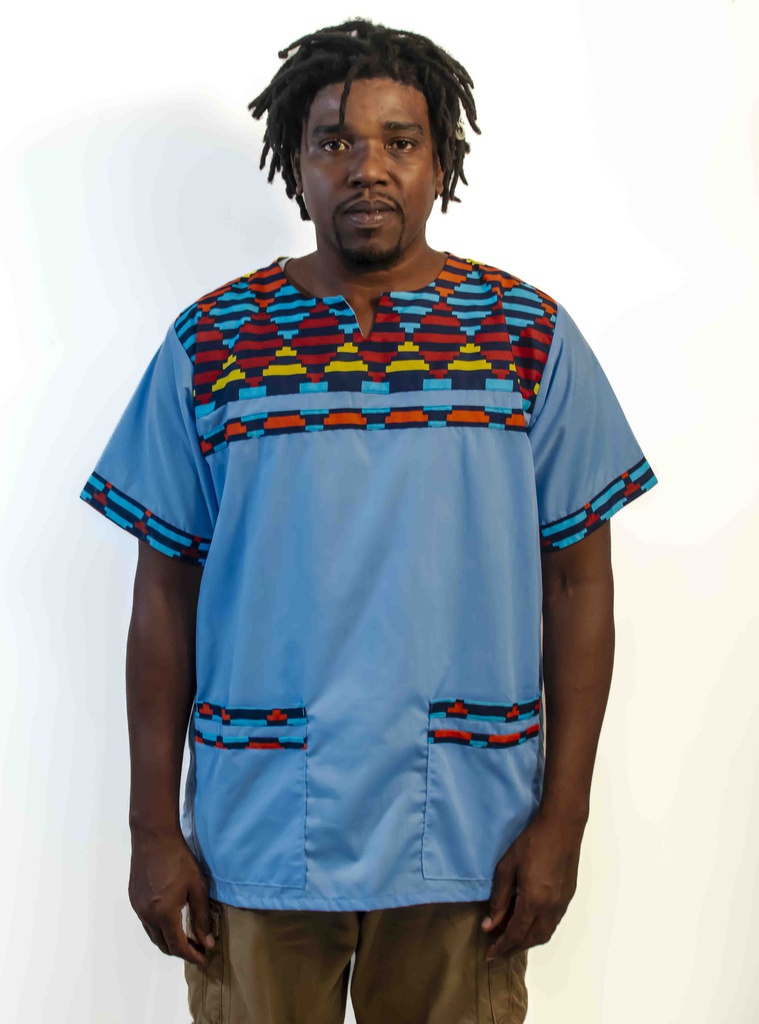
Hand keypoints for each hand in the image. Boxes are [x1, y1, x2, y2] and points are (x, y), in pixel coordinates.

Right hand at [128, 828, 215, 965]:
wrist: (153, 838)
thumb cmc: (179, 859)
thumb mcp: (197, 887)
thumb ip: (202, 917)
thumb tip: (207, 942)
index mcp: (164, 914)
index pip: (177, 946)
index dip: (191, 956)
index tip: (204, 959)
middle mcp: (147, 915)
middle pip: (163, 945)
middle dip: (181, 951)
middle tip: (198, 948)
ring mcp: (137, 908)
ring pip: (153, 935)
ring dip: (168, 941)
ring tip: (186, 937)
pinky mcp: (134, 900)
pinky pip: (146, 923)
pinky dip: (159, 929)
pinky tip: (171, 921)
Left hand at [481, 810, 584, 960]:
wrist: (561, 826)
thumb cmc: (531, 843)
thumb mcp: (507, 867)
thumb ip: (499, 898)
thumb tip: (490, 925)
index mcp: (534, 902)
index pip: (516, 934)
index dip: (502, 947)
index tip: (488, 955)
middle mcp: (551, 909)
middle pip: (532, 939)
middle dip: (514, 948)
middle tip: (497, 950)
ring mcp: (562, 904)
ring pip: (544, 934)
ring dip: (527, 941)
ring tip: (509, 938)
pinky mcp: (567, 897)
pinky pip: (552, 923)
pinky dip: (538, 930)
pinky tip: (527, 923)